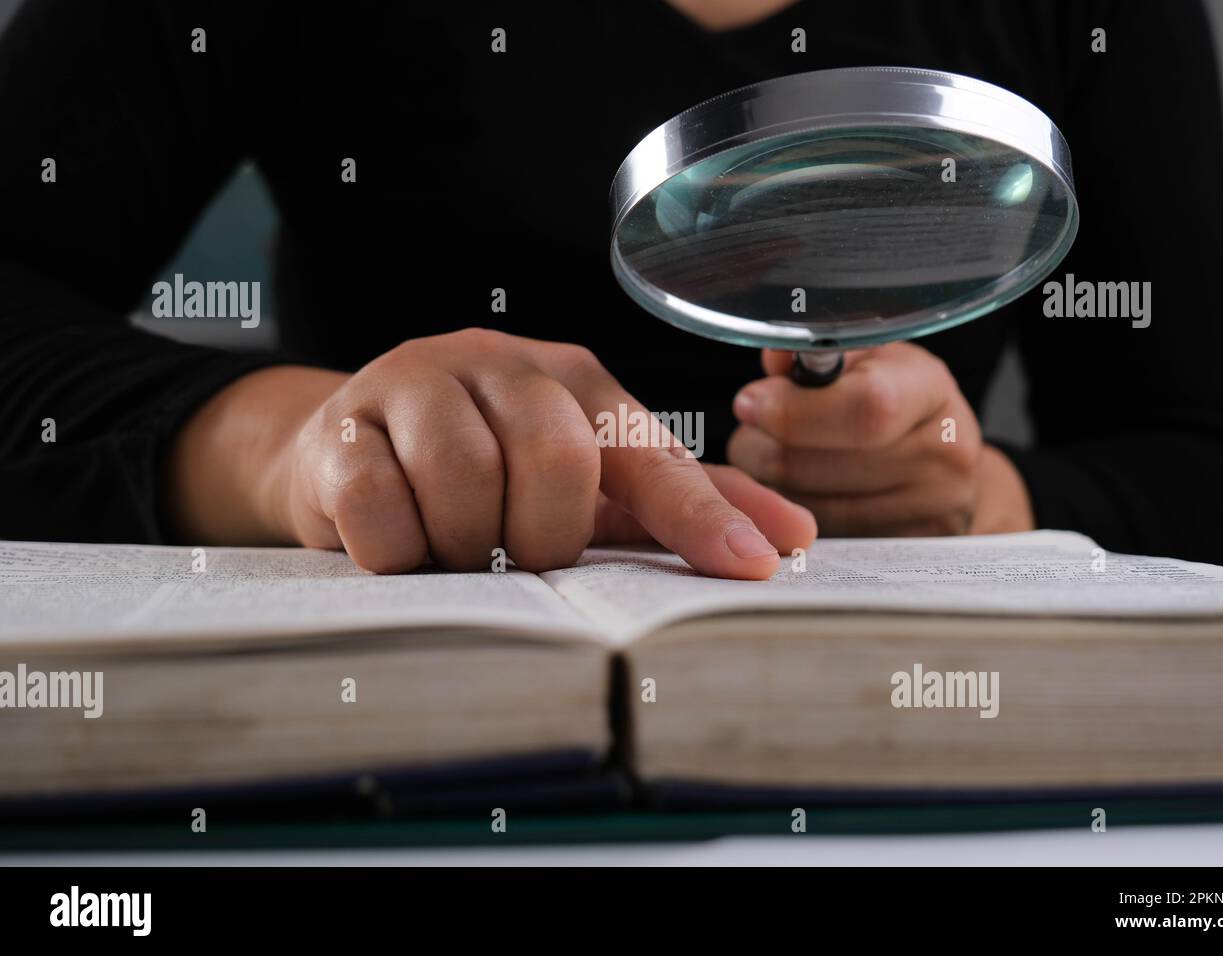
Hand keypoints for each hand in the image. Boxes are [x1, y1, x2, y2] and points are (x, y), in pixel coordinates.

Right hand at [166, 329, 815, 577]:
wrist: (346, 449)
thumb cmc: (490, 470)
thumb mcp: (588, 481)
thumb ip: (680, 502)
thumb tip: (792, 538)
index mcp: (576, 381)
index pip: (651, 453)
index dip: (700, 516)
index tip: (751, 570)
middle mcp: (500, 365)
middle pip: (555, 458)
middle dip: (542, 535)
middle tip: (521, 553)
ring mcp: (415, 386)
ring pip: (465, 481)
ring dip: (468, 544)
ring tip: (459, 545)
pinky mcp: (343, 429)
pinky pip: (382, 508)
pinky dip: (399, 550)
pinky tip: (402, 542)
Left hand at [726, 344, 1033, 536]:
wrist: (944, 468)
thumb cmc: (893, 401)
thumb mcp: (863, 359)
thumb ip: (817, 354)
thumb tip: (777, 360)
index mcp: (930, 390)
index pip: (866, 408)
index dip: (795, 410)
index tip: (751, 403)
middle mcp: (944, 455)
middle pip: (814, 464)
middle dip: (764, 446)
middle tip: (758, 430)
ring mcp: (930, 513)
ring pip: (803, 507)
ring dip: (771, 483)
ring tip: (783, 457)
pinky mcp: (905, 552)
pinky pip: (817, 539)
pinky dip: (792, 516)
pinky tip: (803, 493)